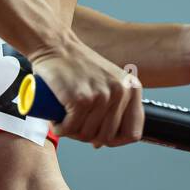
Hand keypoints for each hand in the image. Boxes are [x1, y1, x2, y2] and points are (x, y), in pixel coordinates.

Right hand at [28, 34, 144, 147]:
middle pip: (108, 137)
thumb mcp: (107, 80)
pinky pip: (71, 128)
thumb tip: (102, 143)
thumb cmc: (77, 64)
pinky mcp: (81, 99)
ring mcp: (101, 95)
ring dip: (72, 134)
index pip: (133, 132)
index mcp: (132, 89)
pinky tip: (57, 123)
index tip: (100, 137)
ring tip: (64, 122)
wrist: (55, 45)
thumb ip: (113, 105)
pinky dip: (61, 130)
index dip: (115, 141)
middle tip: (75, 127)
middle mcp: (121, 92)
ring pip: (88, 135)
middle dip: (88, 138)